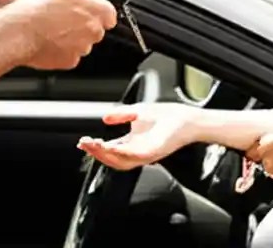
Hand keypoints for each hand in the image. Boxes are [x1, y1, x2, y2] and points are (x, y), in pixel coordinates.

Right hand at [8, 0, 116, 69]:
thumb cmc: (38, 6)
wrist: (18, 31)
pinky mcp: (68, 61)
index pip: (109, 12)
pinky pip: (70, 54)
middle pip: (96, 27)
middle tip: (63, 14)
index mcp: (97, 10)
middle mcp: (94, 31)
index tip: (85, 6)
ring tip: (52, 26)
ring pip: (82, 41)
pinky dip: (61, 48)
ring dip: (72, 35)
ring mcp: (82, 48)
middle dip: (83, 22)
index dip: (96, 8)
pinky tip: (47, 38)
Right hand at [77, 104, 199, 169]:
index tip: (84, 141)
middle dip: (96, 152)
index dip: (95, 147)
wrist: (188, 118)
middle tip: (84, 144)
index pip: (110, 150)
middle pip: (112, 159)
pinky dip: (121, 153)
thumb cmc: (168, 116)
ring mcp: (146, 154)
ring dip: (105, 154)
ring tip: (93, 146)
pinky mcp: (154, 152)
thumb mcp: (138, 111)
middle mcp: (137, 152)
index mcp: (133, 144)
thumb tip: (104, 117)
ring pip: (120, 161)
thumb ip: (121, 115)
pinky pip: (135, 156)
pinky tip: (111, 147)